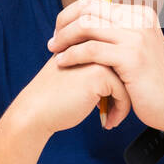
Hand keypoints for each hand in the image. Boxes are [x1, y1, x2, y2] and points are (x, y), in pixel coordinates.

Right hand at [14, 51, 133, 137]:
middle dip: (124, 92)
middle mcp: (92, 44)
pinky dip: (120, 110)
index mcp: (84, 41)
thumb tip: (122, 78)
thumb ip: (93, 70)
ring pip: (127, 80)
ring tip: (113, 118)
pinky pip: (123, 93)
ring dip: (123, 103)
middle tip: (116, 112)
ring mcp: (96, 57)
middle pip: (125, 69)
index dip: (119, 84)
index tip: (113, 102)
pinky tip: (109, 123)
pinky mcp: (99, 74)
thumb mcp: (74, 75)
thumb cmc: (54, 99)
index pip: (117, 61)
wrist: (35, 112)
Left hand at [45, 0, 163, 132]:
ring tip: (54, 52)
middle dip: (64, 23)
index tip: (60, 31)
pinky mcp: (131, 57)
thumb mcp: (137, 50)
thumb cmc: (151, 83)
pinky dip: (72, 55)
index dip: (71, 14)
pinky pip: (91, 49)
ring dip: (64, 38)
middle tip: (53, 42)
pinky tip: (62, 63)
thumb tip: (86, 25)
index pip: (94, 2)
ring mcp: (136, 36)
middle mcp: (138, 19)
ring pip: (86, 25)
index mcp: (139, 13)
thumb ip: (117, 35)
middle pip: (88, 8)